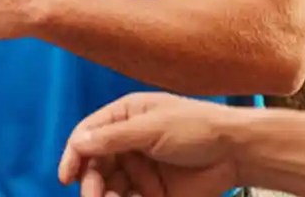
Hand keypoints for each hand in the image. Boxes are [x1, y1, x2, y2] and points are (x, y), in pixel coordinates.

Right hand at [59, 93, 241, 196]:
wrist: (238, 153)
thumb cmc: (198, 127)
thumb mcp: (153, 127)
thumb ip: (115, 137)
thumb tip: (78, 143)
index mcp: (126, 116)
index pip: (88, 134)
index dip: (74, 154)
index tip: (66, 175)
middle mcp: (128, 141)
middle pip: (95, 164)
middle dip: (91, 181)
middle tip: (93, 196)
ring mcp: (140, 167)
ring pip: (109, 186)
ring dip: (105, 196)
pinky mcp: (152, 191)